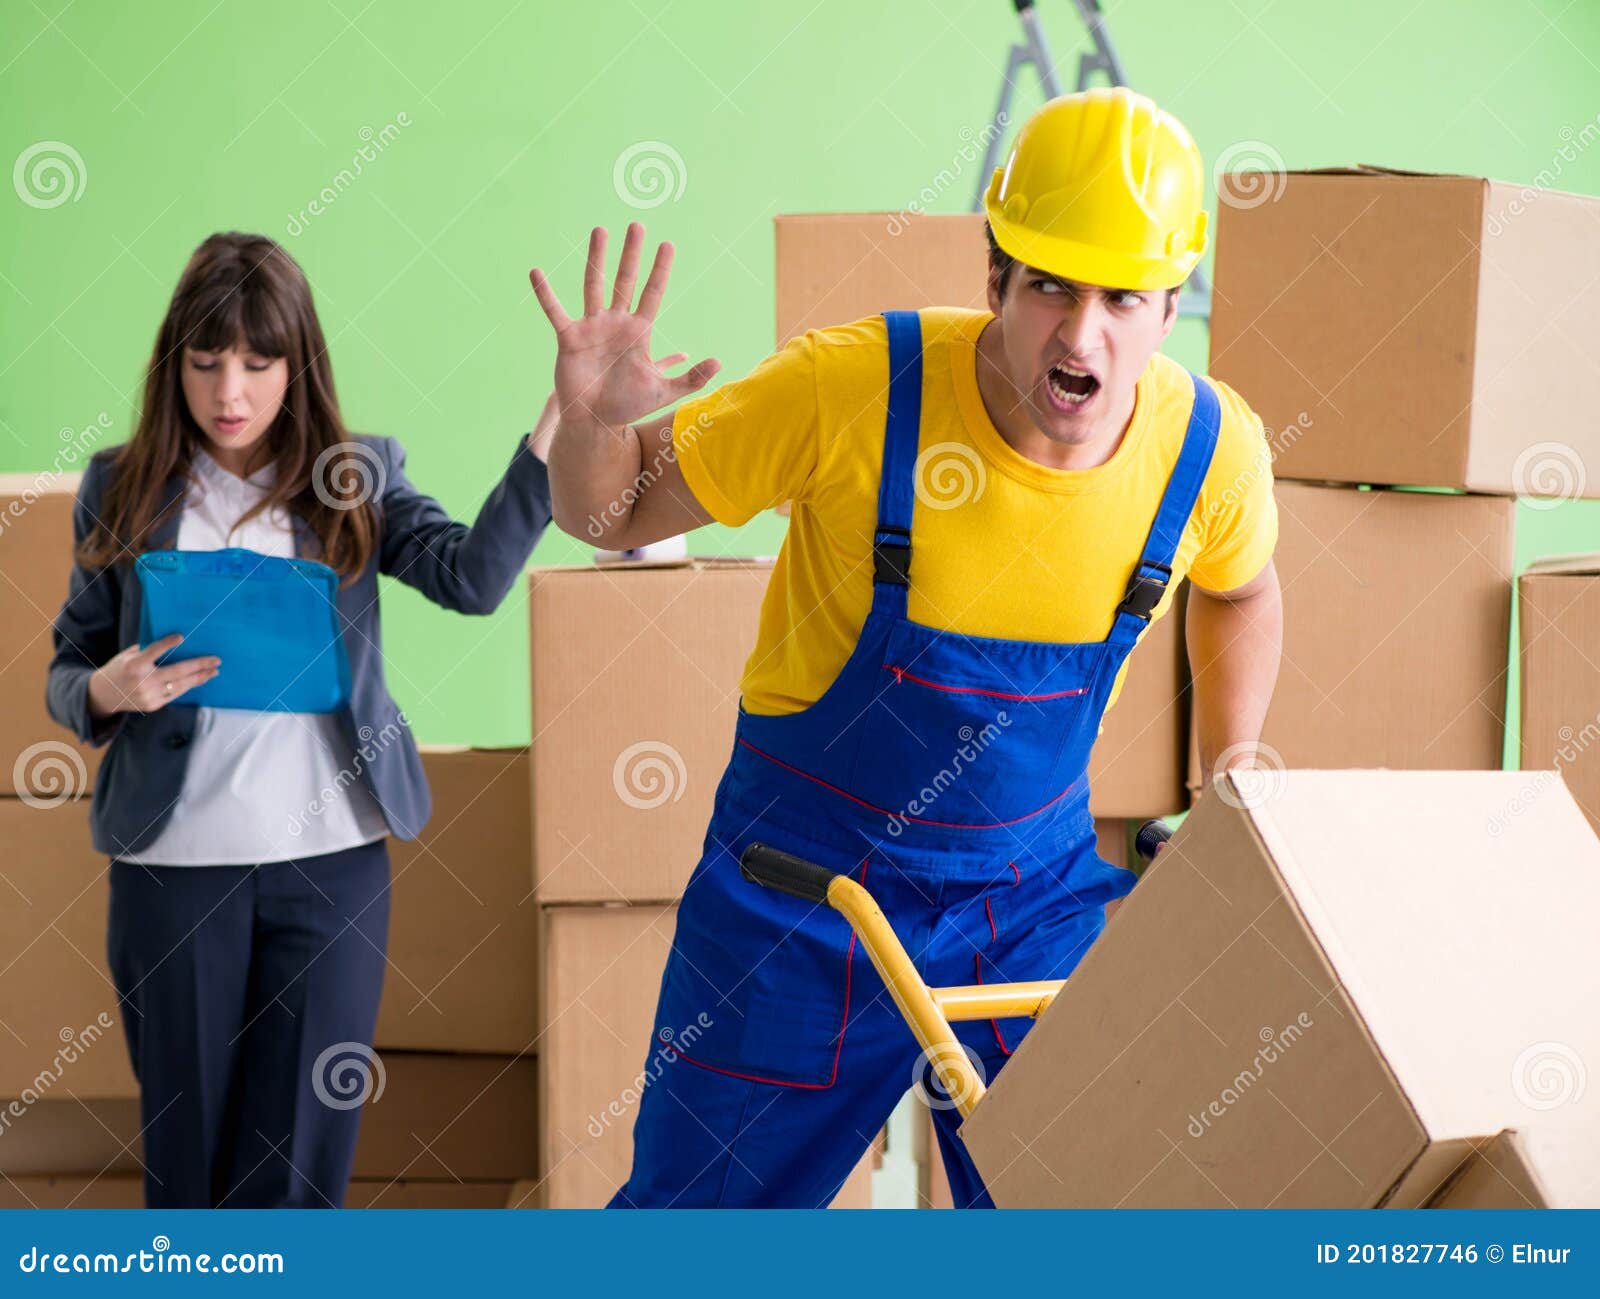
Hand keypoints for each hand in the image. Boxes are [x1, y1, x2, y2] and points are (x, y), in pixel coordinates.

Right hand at [87, 635, 220, 717]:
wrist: (103, 696)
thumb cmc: (118, 669)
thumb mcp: (126, 656)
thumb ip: (146, 650)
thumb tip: (172, 640)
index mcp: (133, 665)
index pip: (153, 652)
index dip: (167, 644)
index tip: (181, 636)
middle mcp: (142, 681)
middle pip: (177, 672)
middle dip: (199, 665)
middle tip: (216, 660)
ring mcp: (149, 695)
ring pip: (180, 685)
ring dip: (199, 678)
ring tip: (214, 671)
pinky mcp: (154, 705)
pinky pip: (175, 694)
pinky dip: (188, 686)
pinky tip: (198, 679)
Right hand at [529, 223, 718, 429]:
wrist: (596, 421)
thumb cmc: (628, 405)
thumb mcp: (664, 392)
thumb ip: (691, 378)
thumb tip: (720, 362)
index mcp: (639, 331)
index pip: (652, 293)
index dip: (660, 270)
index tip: (668, 245)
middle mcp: (615, 322)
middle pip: (624, 280)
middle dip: (631, 254)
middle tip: (637, 226)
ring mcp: (591, 327)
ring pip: (593, 285)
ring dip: (596, 258)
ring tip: (600, 230)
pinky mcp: (569, 337)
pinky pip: (555, 311)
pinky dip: (545, 294)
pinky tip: (536, 272)